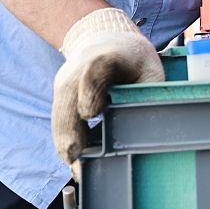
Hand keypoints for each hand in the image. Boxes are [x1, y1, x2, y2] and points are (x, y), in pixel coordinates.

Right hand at [52, 8, 163, 178]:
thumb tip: (150, 128)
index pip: (97, 67)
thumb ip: (149, 94)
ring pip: (60, 111)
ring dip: (65, 140)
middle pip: (69, 94)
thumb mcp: (150, 70)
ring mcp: (66, 80)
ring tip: (77, 169)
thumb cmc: (133, 60)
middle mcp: (81, 66)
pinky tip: (74, 160)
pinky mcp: (60, 93)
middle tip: (76, 160)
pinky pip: (59, 118)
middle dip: (71, 128)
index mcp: (110, 55)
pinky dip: (65, 139)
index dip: (91, 90)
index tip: (90, 113)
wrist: (105, 39)